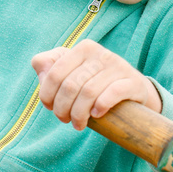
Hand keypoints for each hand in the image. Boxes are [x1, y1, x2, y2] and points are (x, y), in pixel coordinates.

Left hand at [31, 39, 161, 130]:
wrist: (132, 90)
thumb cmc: (94, 82)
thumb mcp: (72, 71)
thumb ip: (49, 66)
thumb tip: (39, 65)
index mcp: (83, 48)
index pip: (55, 74)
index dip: (48, 96)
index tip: (51, 109)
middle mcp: (101, 53)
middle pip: (70, 85)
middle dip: (63, 109)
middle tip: (65, 120)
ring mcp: (119, 66)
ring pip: (89, 92)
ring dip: (79, 114)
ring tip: (78, 124)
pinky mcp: (133, 82)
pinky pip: (112, 94)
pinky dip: (100, 107)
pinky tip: (96, 115)